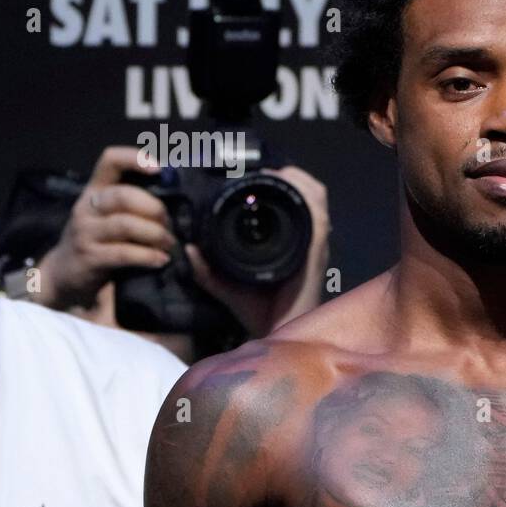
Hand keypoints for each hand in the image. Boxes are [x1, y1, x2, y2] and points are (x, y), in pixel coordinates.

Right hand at [36, 146, 173, 309]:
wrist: (64, 273)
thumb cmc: (99, 239)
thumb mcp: (110, 215)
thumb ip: (134, 203)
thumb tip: (177, 197)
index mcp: (96, 190)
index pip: (110, 161)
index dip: (135, 159)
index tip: (159, 170)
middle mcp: (87, 206)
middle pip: (124, 196)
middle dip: (154, 209)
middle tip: (169, 224)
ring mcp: (86, 231)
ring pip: (125, 224)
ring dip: (155, 234)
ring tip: (169, 244)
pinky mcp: (90, 256)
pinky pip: (124, 253)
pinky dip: (148, 256)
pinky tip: (161, 260)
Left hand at [186, 165, 330, 337]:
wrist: (276, 336)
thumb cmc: (260, 316)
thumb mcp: (226, 285)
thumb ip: (206, 270)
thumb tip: (188, 249)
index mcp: (293, 247)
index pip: (299, 206)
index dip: (286, 184)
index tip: (261, 175)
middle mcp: (307, 243)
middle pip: (313, 195)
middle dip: (294, 177)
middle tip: (268, 170)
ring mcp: (313, 247)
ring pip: (317, 199)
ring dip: (299, 181)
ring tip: (276, 173)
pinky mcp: (314, 253)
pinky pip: (317, 217)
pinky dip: (305, 197)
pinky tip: (286, 187)